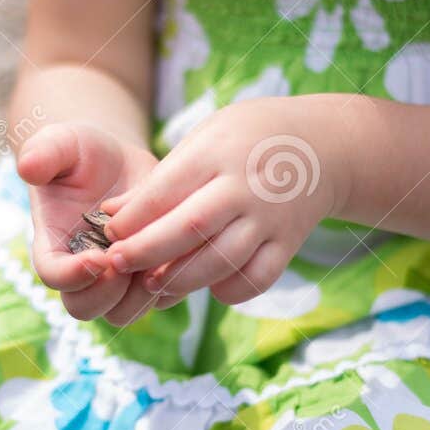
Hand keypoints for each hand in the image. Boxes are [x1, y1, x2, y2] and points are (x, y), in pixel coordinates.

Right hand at [16, 122, 158, 323]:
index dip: (73, 276)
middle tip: (130, 261)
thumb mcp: (62, 143)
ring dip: (140, 296)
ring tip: (158, 260)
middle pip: (85, 307)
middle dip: (107, 292)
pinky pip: (159, 299)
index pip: (52, 276)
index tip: (99, 257)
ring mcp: (114, 279)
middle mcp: (80, 270)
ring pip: (122, 312)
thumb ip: (44, 152)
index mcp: (53, 244)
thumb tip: (28, 167)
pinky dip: (172, 284)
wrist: (117, 161)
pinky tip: (180, 254)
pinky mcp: (147, 276)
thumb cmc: (82, 153)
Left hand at [102, 98, 344, 306]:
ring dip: (181, 279)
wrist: (321, 144)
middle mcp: (244, 188)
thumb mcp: (202, 140)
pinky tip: (210, 285)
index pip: (166, 190)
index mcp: (216, 154)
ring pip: (221, 260)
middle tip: (117, 263)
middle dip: (146, 252)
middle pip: (190, 228)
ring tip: (153, 284)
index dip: (133, 217)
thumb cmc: (245, 140)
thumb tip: (110, 214)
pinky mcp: (288, 244)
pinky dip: (230, 290)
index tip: (108, 232)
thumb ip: (160, 180)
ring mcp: (269, 218)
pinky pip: (257, 279)